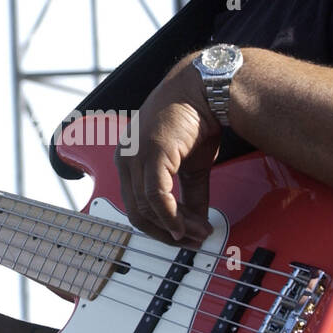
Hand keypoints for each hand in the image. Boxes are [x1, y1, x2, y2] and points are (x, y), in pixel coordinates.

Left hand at [115, 57, 219, 245]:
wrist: (206, 89)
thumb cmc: (196, 118)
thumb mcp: (191, 165)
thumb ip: (190, 195)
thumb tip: (196, 223)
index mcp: (129, 158)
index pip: (136, 204)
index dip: (159, 226)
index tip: (182, 237)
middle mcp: (125, 158)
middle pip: (137, 212)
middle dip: (165, 233)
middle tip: (191, 242)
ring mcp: (135, 156)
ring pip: (148, 208)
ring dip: (176, 227)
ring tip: (199, 233)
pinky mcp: (151, 154)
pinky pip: (157, 197)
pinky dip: (172, 216)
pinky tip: (187, 226)